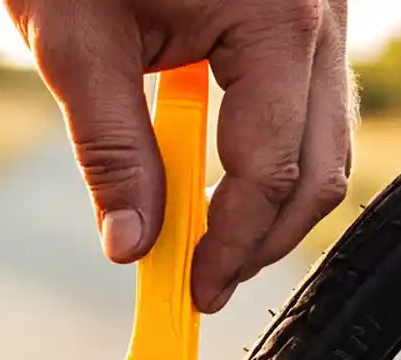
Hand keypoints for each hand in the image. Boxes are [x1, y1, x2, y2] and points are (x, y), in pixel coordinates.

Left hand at [8, 0, 354, 312]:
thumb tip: (134, 244)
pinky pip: (309, 107)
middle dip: (262, 237)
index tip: (188, 290)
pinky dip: (270, 156)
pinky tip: (216, 175)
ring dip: (271, 203)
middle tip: (202, 280)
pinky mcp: (305, 16)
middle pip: (322, 168)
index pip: (270, 169)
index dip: (231, 244)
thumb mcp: (75, 38)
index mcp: (276, 16)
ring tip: (207, 238)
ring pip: (326, 143)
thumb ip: (111, 148)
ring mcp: (324, 13)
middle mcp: (321, 15)